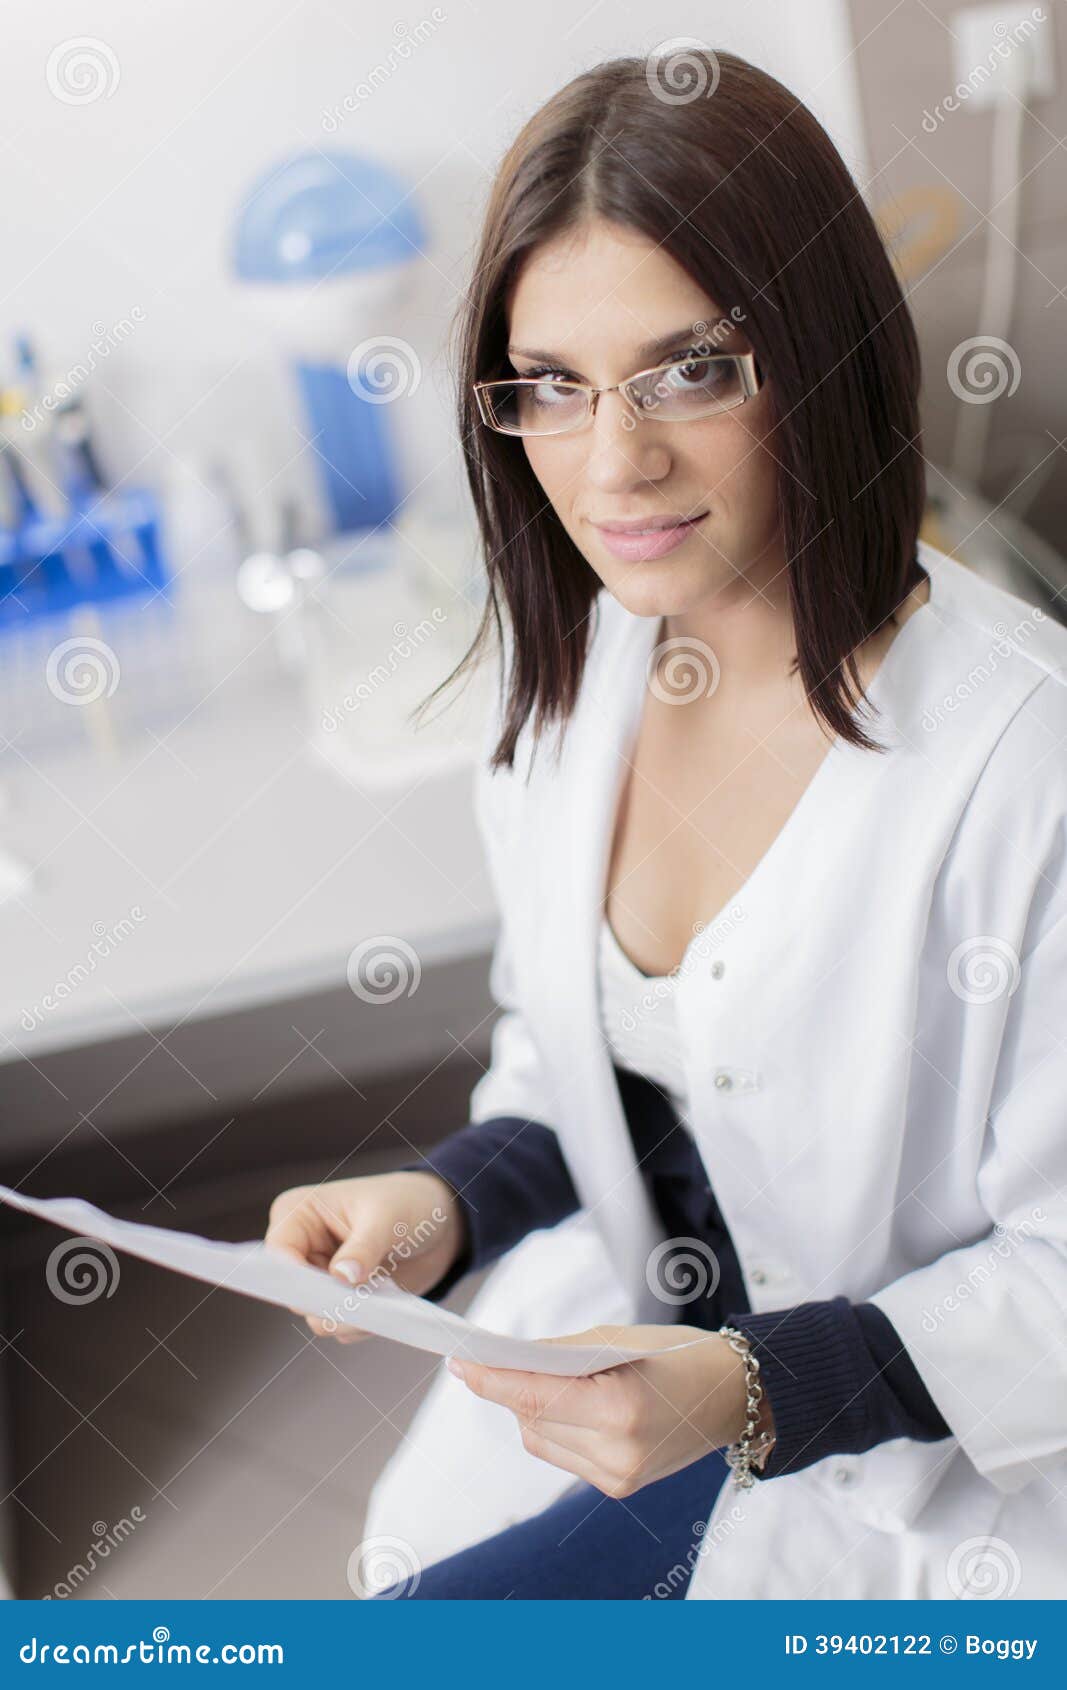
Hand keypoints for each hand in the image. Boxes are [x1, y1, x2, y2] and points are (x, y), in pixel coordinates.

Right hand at [264, 1171, 465, 1342]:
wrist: (439, 1224)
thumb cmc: (407, 1203)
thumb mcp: (387, 1218)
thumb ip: (363, 1248)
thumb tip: (342, 1278)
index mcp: (299, 1214)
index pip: (278, 1254)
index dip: (294, 1277)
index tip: (323, 1292)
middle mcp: (302, 1249)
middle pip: (294, 1293)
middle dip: (328, 1302)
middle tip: (364, 1298)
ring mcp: (321, 1279)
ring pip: (317, 1317)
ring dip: (351, 1316)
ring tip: (384, 1294)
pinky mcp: (341, 1302)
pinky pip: (342, 1328)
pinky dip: (365, 1323)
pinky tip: (388, 1303)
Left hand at [445, 1323, 768, 1496]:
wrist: (730, 1398)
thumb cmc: (675, 1355)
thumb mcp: (617, 1338)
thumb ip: (558, 1353)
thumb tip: (504, 1357)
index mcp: (621, 1407)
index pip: (534, 1397)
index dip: (490, 1380)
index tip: (457, 1362)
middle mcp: (617, 1451)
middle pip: (530, 1419)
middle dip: (510, 1387)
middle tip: (495, 1356)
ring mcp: (617, 1476)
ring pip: (538, 1439)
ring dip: (531, 1408)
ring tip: (553, 1379)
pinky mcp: (616, 1488)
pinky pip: (560, 1454)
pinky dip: (554, 1426)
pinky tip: (574, 1405)